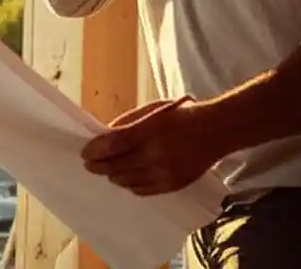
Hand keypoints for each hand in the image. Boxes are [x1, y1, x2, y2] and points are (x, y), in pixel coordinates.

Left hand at [81, 97, 228, 195]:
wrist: (216, 131)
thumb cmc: (183, 115)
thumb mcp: (154, 109)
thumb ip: (129, 122)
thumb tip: (105, 136)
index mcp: (151, 130)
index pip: (114, 143)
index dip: (95, 150)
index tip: (84, 152)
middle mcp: (157, 154)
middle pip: (116, 166)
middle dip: (99, 166)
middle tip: (89, 164)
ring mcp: (165, 173)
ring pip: (127, 181)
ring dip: (113, 175)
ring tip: (108, 170)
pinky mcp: (172, 185)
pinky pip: (142, 190)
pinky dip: (130, 184)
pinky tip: (126, 177)